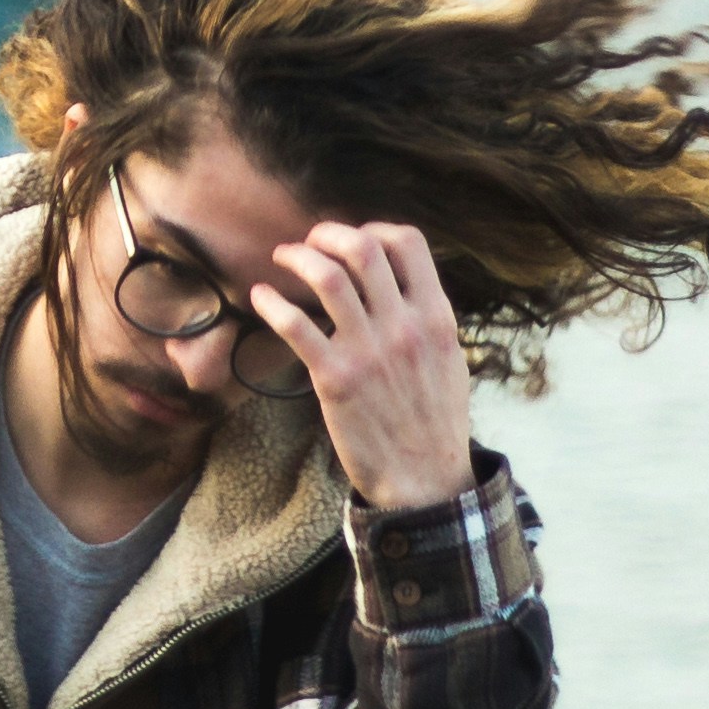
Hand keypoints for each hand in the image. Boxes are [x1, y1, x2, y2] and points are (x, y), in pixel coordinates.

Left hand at [249, 221, 473, 510]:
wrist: (424, 479)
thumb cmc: (434, 422)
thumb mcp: (448, 359)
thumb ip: (426, 318)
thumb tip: (401, 286)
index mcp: (436, 317)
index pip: (408, 243)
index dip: (374, 229)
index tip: (355, 239)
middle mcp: (404, 326)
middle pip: (363, 248)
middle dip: (329, 234)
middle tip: (311, 242)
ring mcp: (369, 351)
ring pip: (328, 276)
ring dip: (299, 257)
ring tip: (283, 258)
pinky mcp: (336, 378)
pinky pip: (296, 325)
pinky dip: (272, 303)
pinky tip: (260, 297)